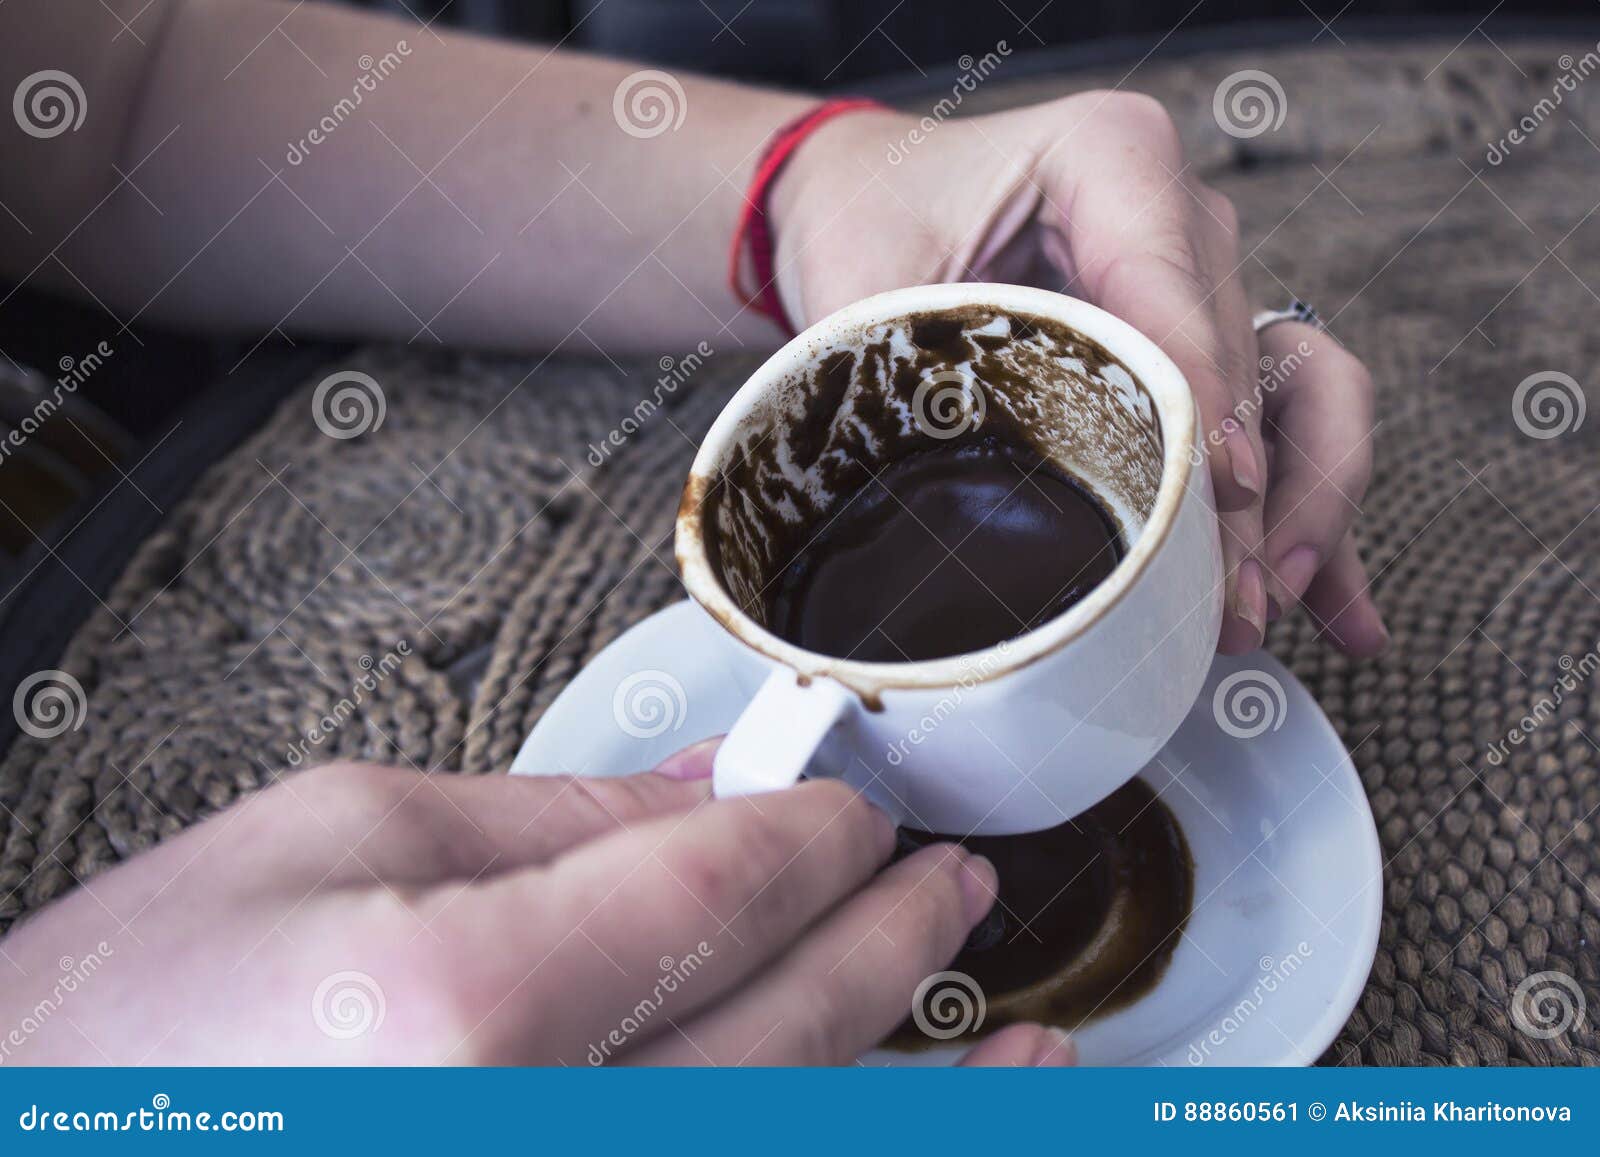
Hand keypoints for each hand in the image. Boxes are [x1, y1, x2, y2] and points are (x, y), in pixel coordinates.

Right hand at [0, 743, 1074, 1066]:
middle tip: (953, 887)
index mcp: (463, 1015)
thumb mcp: (330, 844)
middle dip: (891, 940)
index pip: (723, 891)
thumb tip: (715, 791)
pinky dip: (847, 1138)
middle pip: (788, 1027)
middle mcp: (531, 1140)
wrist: (41, 1126)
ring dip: (932, 1091)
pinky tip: (915, 1114)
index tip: (859, 804)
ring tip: (1032, 1048)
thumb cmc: (123, 1020)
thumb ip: (552, 818)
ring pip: (801, 1138)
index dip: (819, 832)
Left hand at [771, 92, 1386, 656]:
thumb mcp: (865, 281)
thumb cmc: (872, 217)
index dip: (1206, 400)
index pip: (1174, 293)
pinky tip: (1339, 608)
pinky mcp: (1209, 337)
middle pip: (1250, 363)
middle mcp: (1184, 216)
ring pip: (1303, 392)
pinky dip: (1307, 506)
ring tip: (1275, 608)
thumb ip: (898, 366)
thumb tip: (916, 496)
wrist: (875, 193)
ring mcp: (1208, 278)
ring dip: (1307, 504)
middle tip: (1233, 601)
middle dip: (1251, 495)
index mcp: (1113, 158)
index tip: (1225, 490)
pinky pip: (1287, 419)